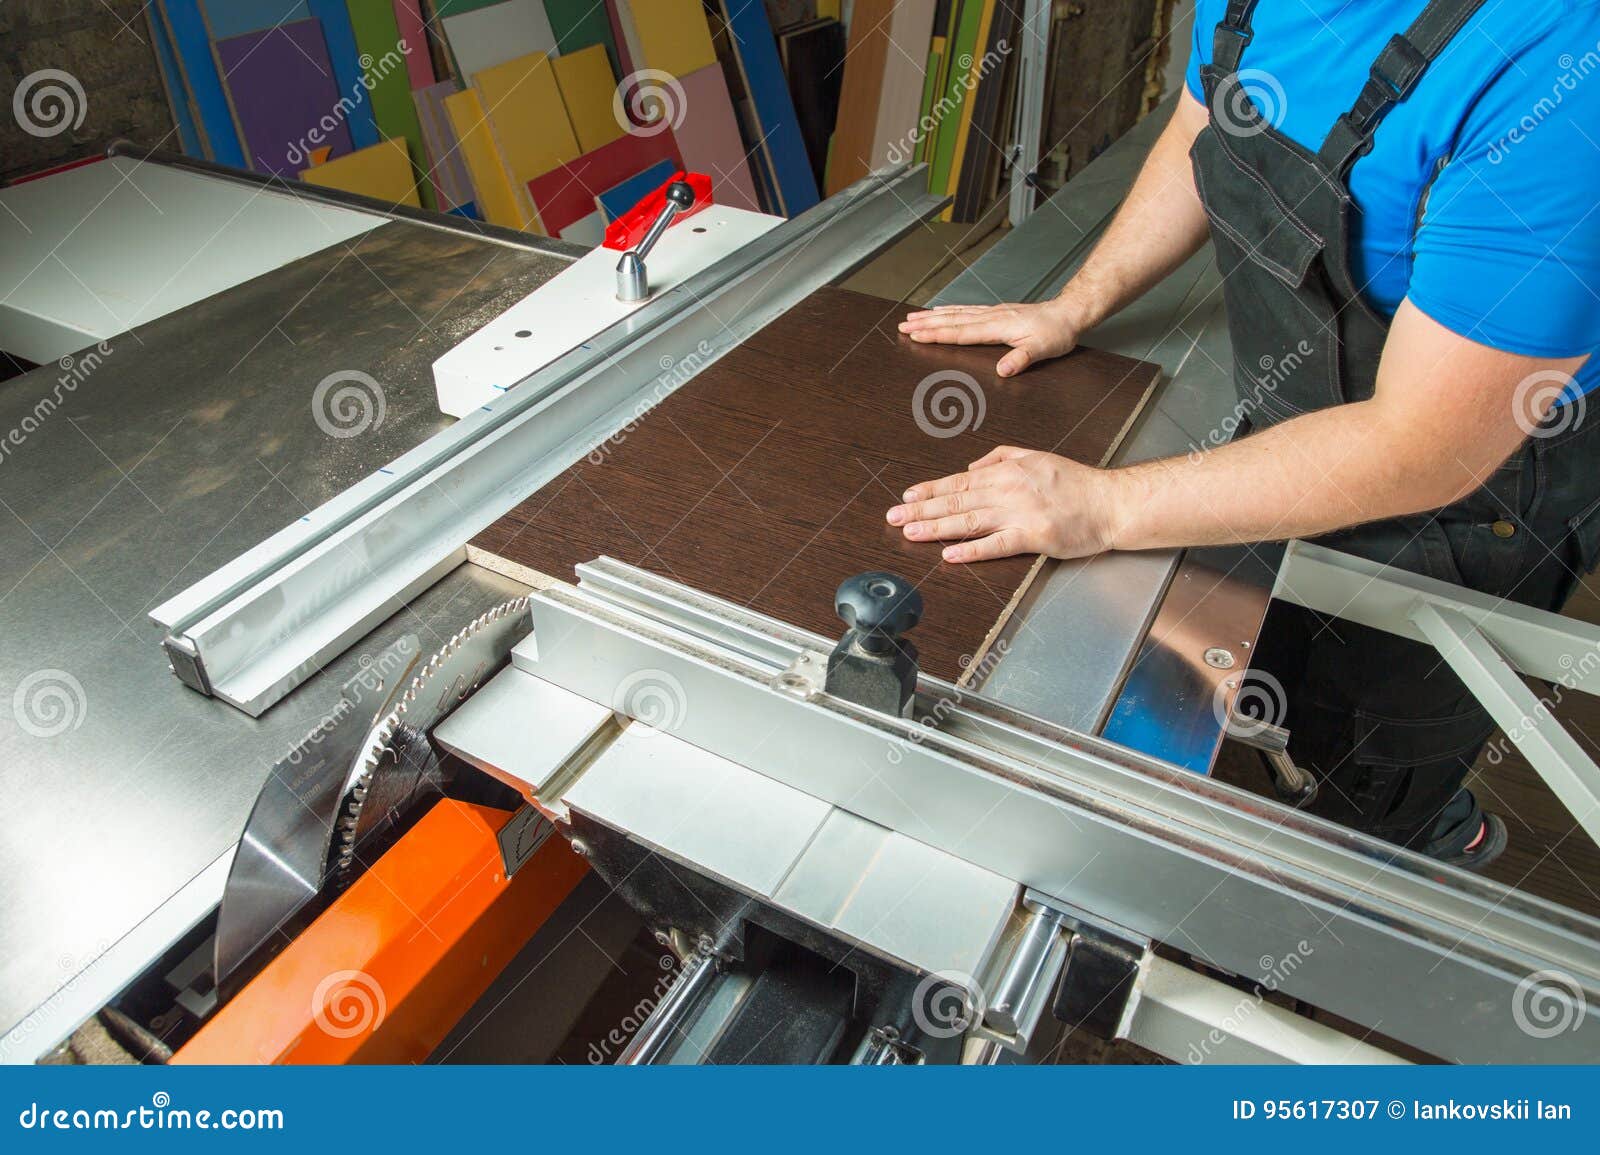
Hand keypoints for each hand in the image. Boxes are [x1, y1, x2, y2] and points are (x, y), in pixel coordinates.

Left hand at [885, 446, 1120, 562]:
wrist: (1110, 502)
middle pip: (956, 500)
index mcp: (1007, 471)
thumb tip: (970, 465)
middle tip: (894, 517)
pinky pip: (996, 545)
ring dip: (935, 527)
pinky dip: (971, 550)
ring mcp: (1019, 513)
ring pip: (968, 520)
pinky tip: (950, 554)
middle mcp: (1008, 489)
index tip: (907, 497)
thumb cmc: (1076, 481)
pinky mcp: (1033, 537)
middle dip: (921, 510)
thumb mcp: (1036, 455)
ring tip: (910, 532)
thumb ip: (1001, 456)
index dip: (930, 490)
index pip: (959, 480)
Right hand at [897, 298, 1086, 376]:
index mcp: (997, 327)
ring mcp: (992, 313)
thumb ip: (1021, 359)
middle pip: (952, 320)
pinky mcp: (996, 312)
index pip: (960, 332)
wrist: (1068, 313)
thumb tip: (1002, 371)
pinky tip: (941, 310)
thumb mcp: (1042, 349)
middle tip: (902, 326)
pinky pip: (967, 309)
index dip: (936, 334)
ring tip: (912, 317)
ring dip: (933, 316)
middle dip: (925, 324)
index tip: (915, 335)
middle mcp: (991, 317)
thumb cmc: (1056, 332)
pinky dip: (950, 310)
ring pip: (956, 313)